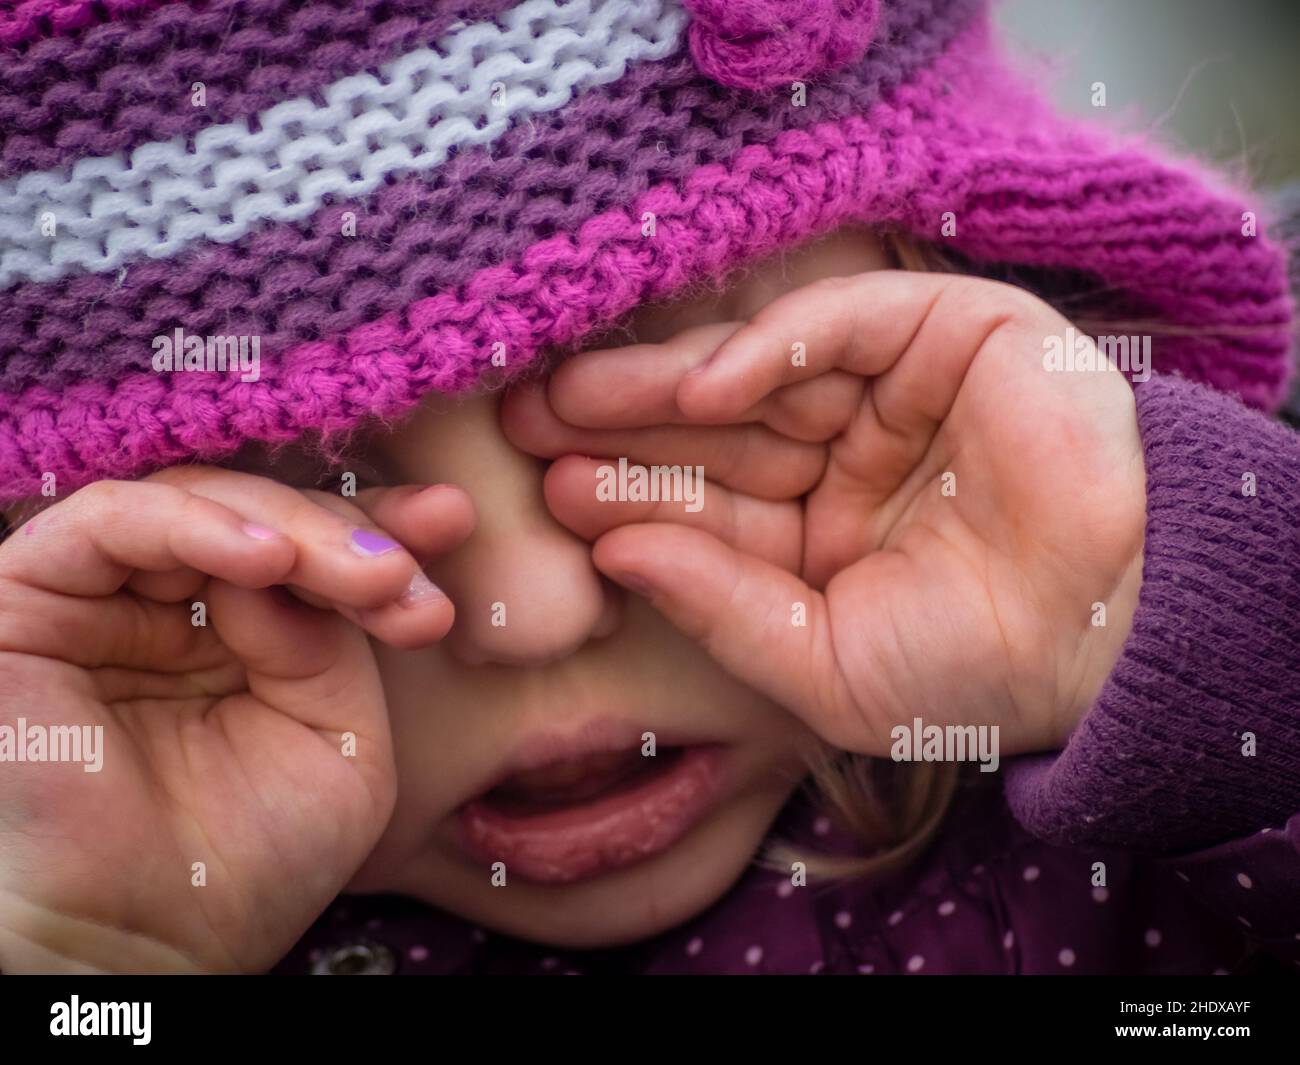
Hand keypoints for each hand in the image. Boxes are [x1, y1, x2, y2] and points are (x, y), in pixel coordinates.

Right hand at [0, 467, 472, 971]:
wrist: (144, 949)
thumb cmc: (246, 861)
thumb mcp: (338, 738)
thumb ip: (331, 642)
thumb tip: (298, 562)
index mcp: (244, 640)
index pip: (312, 552)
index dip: (378, 532)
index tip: (449, 524)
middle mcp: (171, 611)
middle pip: (264, 519)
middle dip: (349, 534)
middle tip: (408, 571)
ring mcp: (103, 602)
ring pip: (199, 505)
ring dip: (295, 529)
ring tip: (367, 573)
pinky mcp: (30, 599)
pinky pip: (109, 522)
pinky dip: (195, 525)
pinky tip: (271, 560)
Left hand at [503, 272, 1145, 757]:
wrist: (1108, 643)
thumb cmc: (969, 674)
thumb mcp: (822, 663)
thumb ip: (722, 608)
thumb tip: (617, 551)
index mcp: (817, 534)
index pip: (708, 506)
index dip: (632, 495)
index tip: (557, 493)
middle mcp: (846, 456)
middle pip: (716, 432)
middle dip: (623, 427)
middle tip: (530, 422)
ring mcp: (894, 391)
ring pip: (760, 374)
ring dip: (666, 384)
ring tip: (572, 396)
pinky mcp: (950, 333)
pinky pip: (844, 324)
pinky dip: (771, 346)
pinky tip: (696, 384)